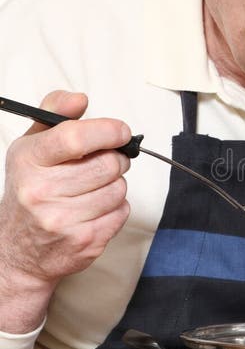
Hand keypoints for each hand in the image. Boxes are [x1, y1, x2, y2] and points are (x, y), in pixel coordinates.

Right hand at [0, 90, 132, 332]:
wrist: (18, 250)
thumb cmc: (30, 190)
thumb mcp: (32, 147)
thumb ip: (54, 114)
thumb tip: (80, 99)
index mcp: (28, 160)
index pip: (75, 136)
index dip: (108, 130)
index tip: (121, 131)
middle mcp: (39, 191)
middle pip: (107, 164)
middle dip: (116, 159)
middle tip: (107, 162)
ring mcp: (61, 220)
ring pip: (118, 188)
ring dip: (115, 185)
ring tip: (94, 189)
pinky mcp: (83, 242)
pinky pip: (122, 212)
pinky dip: (116, 208)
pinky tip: (95, 210)